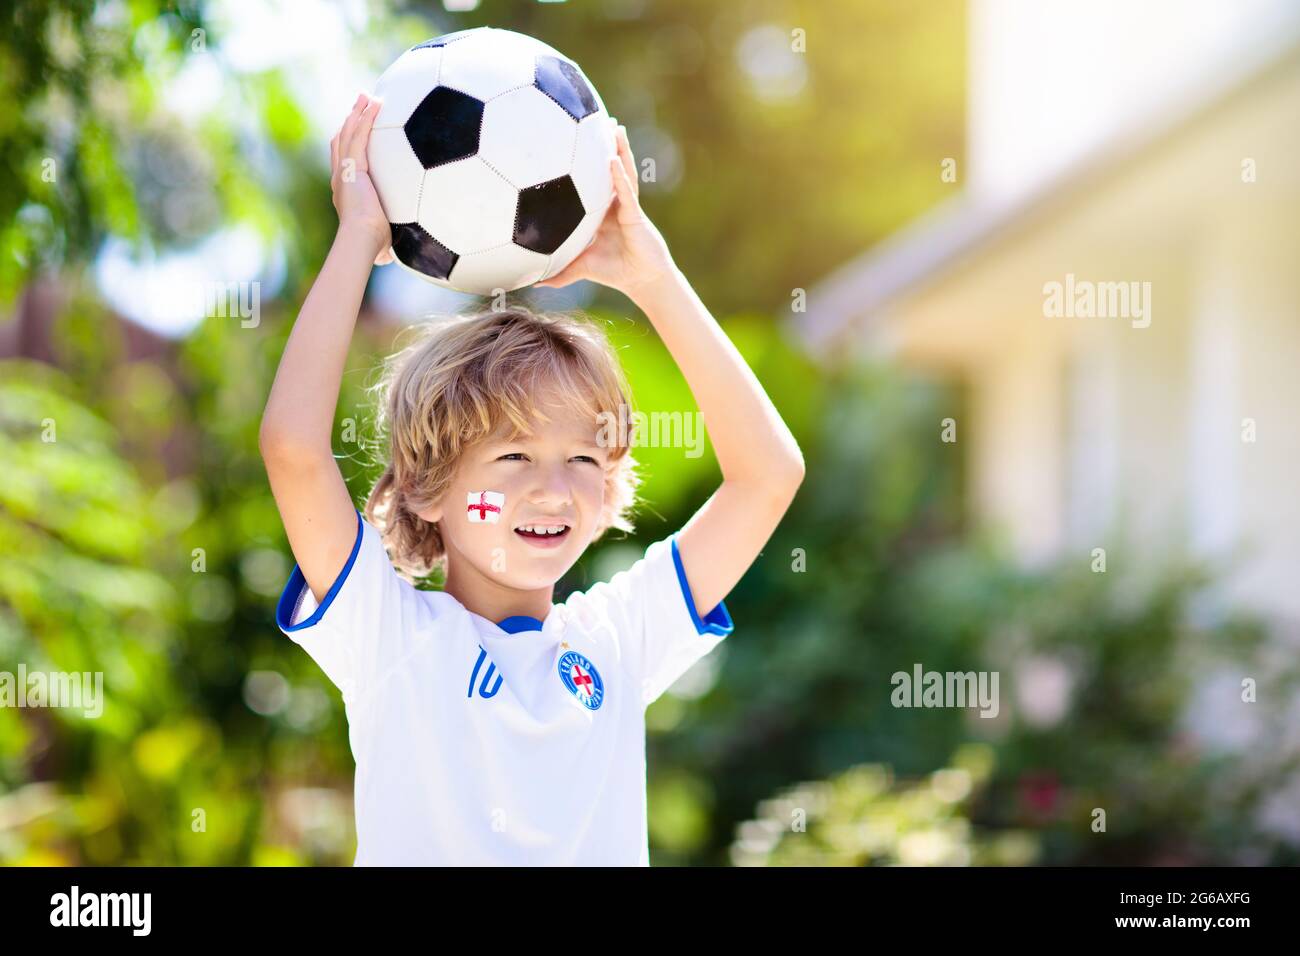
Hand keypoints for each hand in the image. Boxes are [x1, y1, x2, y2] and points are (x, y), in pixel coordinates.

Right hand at [330, 93, 393, 265]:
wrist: (361, 240)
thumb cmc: (370, 248)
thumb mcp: (379, 244)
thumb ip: (384, 247)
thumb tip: (390, 260)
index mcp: (346, 192)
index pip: (344, 163)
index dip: (348, 146)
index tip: (357, 135)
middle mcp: (341, 178)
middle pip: (341, 141)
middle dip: (350, 121)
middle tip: (359, 104)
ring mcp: (345, 170)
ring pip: (348, 134)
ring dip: (357, 113)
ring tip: (366, 96)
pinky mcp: (353, 167)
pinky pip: (358, 136)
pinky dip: (365, 119)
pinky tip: (375, 104)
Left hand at [536, 119, 674, 296]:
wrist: (640, 281)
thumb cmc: (614, 272)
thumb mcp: (579, 268)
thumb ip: (558, 272)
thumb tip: (531, 282)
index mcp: (600, 211)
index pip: (592, 180)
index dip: (586, 159)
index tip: (573, 138)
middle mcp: (614, 203)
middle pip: (610, 168)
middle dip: (606, 143)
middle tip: (599, 118)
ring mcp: (627, 206)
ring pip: (623, 172)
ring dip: (619, 149)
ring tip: (615, 127)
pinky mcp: (635, 215)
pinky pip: (627, 192)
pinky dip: (619, 176)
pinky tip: (612, 159)